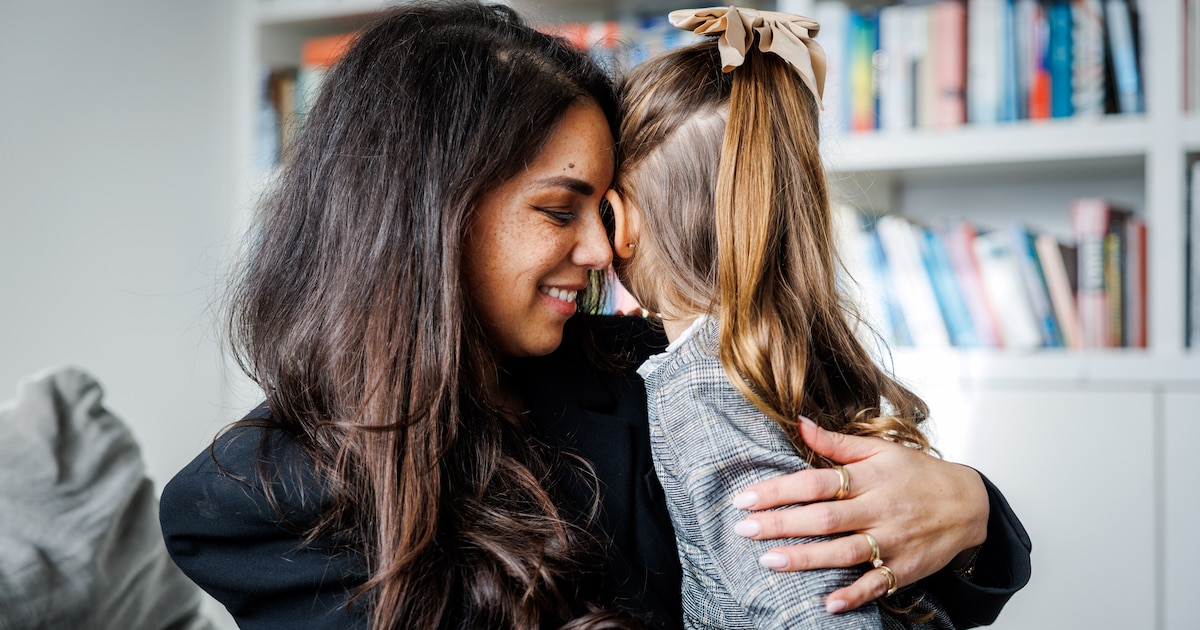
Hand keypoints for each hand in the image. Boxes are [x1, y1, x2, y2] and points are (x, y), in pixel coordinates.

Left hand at [730, 417, 987, 613]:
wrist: (970, 504)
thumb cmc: (918, 474)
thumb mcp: (881, 450)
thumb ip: (837, 442)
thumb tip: (798, 423)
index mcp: (869, 478)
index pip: (816, 482)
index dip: (779, 490)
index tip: (745, 498)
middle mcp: (879, 509)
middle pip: (824, 518)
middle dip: (781, 524)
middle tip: (744, 530)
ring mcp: (893, 541)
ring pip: (844, 552)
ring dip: (806, 559)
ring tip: (769, 561)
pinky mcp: (905, 568)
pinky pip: (877, 584)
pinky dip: (853, 595)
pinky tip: (827, 603)